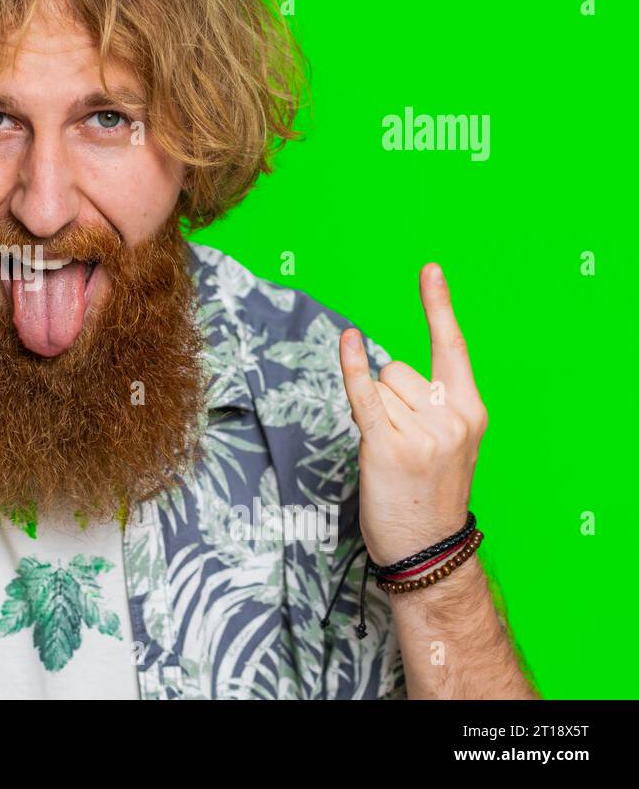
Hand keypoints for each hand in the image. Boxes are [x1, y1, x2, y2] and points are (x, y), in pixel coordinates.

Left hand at [338, 263, 487, 566]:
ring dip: (375, 412)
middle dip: (389, 398)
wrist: (428, 549)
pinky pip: (364, 395)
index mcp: (471, 412)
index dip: (438, 307)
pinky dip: (352, 366)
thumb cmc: (430, 493)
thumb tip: (385, 367)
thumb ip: (432, 403)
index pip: (453, 347)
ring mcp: (421, 433)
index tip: (428, 269)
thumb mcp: (449, 443)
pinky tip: (347, 340)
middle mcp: (451, 417)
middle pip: (398, 369)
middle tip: (401, 444)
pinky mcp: (388, 447)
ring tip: (391, 453)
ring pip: (379, 387)